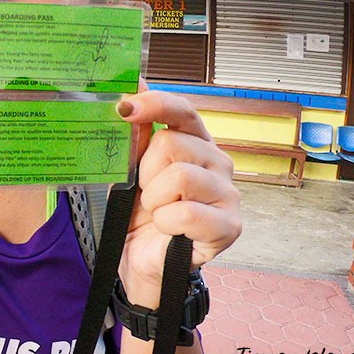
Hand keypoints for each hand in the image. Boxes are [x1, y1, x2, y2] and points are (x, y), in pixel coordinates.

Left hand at [116, 85, 240, 306]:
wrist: (141, 260)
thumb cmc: (138, 213)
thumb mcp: (129, 170)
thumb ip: (133, 135)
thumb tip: (129, 93)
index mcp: (194, 142)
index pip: (182, 109)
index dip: (154, 104)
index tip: (124, 107)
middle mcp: (216, 161)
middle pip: (172, 142)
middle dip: (145, 171)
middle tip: (146, 192)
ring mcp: (228, 192)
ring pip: (179, 176)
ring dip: (154, 199)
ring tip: (157, 212)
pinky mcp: (230, 225)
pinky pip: (185, 213)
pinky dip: (165, 223)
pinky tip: (168, 229)